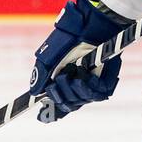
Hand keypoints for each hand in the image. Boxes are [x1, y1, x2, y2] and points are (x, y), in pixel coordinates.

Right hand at [29, 0, 128, 121]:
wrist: (91, 25)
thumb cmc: (70, 37)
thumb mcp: (49, 56)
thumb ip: (41, 75)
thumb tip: (34, 94)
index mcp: (63, 80)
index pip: (58, 102)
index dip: (50, 112)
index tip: (42, 117)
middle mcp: (77, 84)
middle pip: (68, 105)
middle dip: (61, 97)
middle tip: (60, 80)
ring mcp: (92, 84)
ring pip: (81, 101)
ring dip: (74, 91)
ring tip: (74, 74)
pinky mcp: (106, 80)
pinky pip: (97, 94)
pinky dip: (88, 87)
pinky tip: (84, 75)